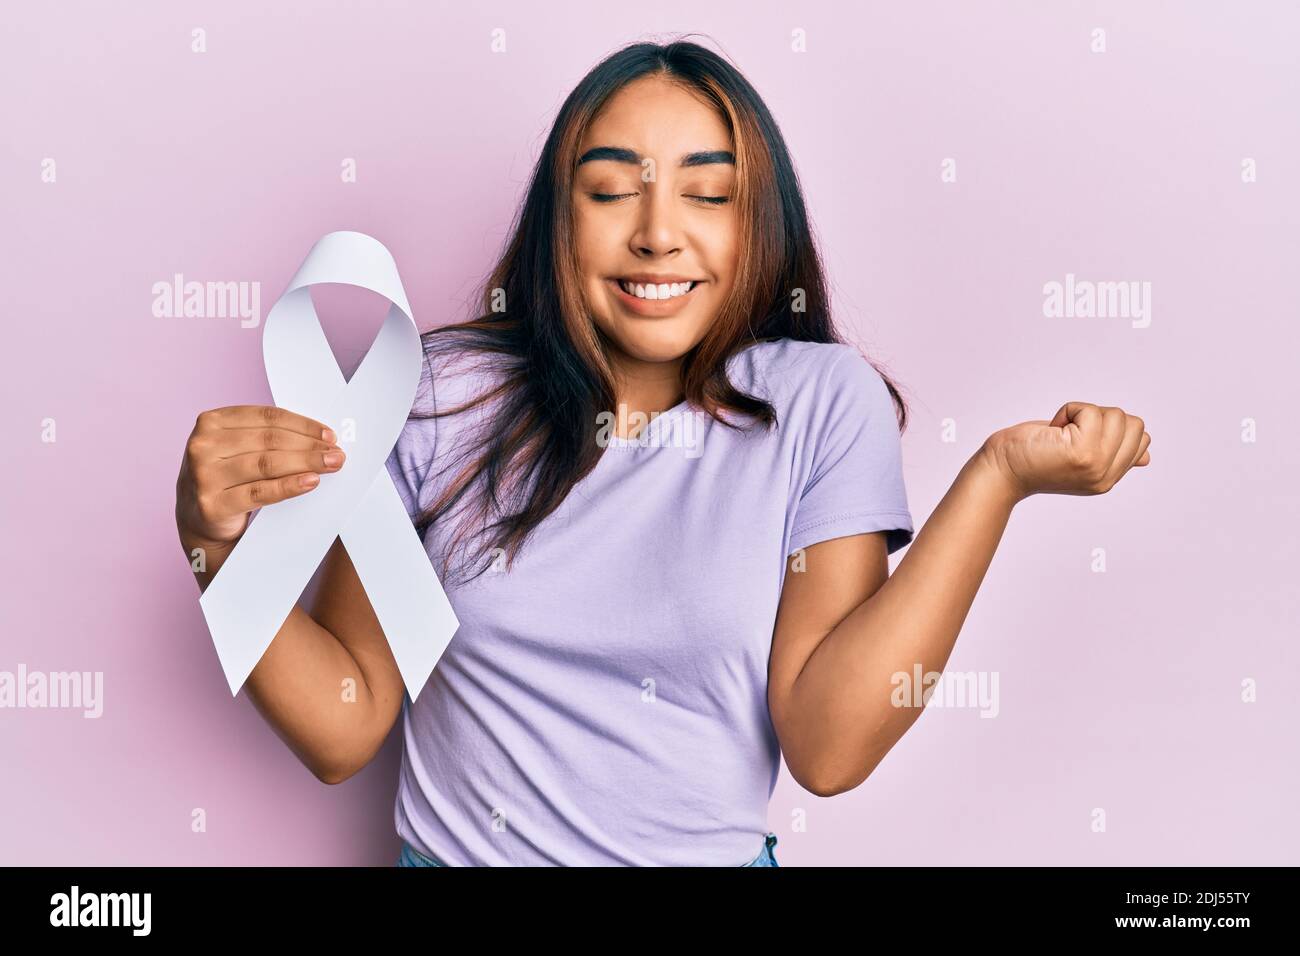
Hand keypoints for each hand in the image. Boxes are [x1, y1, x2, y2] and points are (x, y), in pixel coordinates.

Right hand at [175, 405, 346, 550]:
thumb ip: (267, 437)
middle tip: (336, 453)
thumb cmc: (228, 477)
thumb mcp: (239, 448)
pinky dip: (289, 486)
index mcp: (210, 422)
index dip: (303, 425)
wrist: (200, 519)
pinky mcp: (212, 504)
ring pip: (266, 464)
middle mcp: (202, 445)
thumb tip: (320, 437)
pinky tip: (310, 482)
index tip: (329, 435)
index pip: (266, 417)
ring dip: (306, 463)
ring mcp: (203, 475)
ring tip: (331, 465)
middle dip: (309, 446)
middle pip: (269, 440)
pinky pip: (260, 492)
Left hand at [978, 402, 1150, 503]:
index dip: (1110, 426)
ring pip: (1116, 415)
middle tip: (1068, 434)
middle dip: (1100, 417)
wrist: (999, 470)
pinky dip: (1068, 410)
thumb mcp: (1080, 457)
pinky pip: (1091, 411)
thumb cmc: (1033, 457)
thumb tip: (1146, 456)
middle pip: (1134, 423)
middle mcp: (1106, 476)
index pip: (1142, 438)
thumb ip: (1112, 455)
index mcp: (1109, 478)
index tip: (1078, 438)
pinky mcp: (1082, 452)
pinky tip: (1052, 429)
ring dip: (1083, 413)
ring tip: (1059, 434)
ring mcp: (1097, 465)